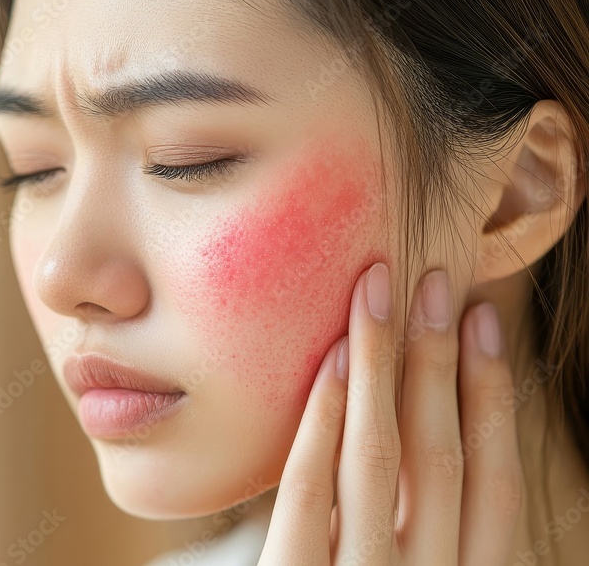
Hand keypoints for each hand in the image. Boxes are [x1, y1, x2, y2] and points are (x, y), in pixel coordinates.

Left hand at [257, 262, 522, 563]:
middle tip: (432, 281)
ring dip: (381, 365)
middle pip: (439, 457)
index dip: (493, 396)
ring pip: (377, 459)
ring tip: (378, 289)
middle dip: (438, 360)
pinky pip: (309, 490)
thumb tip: (416, 416)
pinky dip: (324, 419)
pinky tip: (333, 358)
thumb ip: (413, 525)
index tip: (483, 320)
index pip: (496, 484)